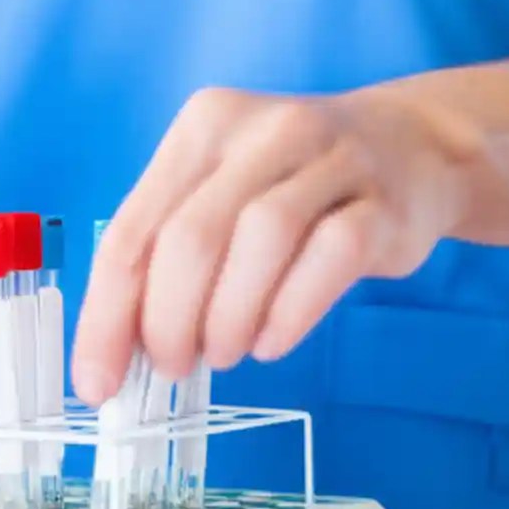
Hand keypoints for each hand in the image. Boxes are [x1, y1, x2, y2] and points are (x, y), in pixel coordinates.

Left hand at [72, 87, 479, 401]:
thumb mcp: (218, 196)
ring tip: (221, 353)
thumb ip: (164, 258)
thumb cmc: (290, 185)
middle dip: (167, 321)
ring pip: (261, 239)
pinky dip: (288, 313)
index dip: (106, 314)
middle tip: (171, 365)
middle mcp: (262, 131)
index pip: (131, 229)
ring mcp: (329, 159)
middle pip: (190, 236)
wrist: (411, 148)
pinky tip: (269, 341)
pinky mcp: (382, 202)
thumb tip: (114, 352)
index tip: (97, 381)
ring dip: (227, 318)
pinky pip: (329, 257)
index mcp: (202, 128)